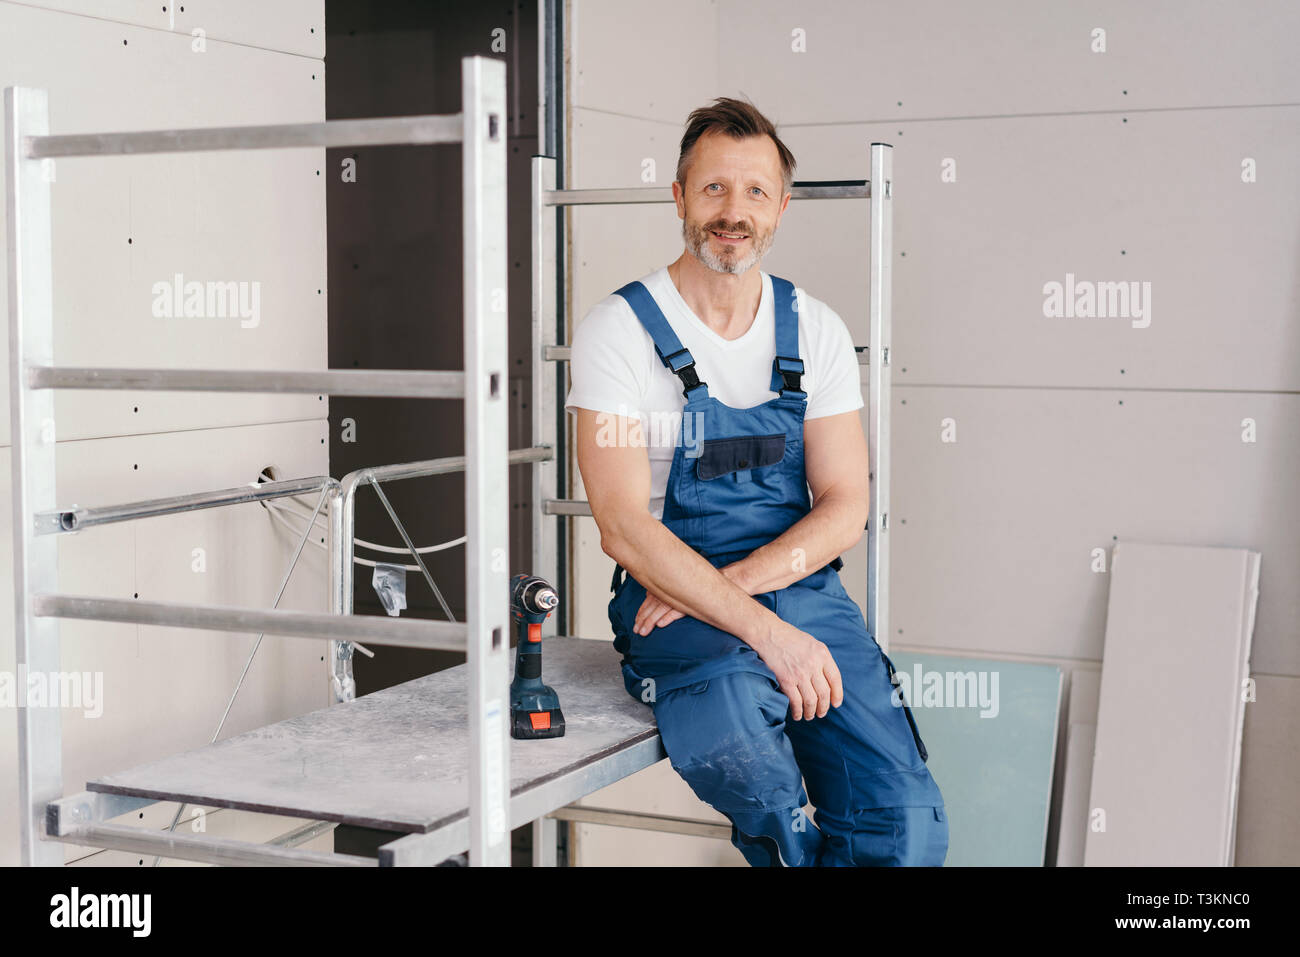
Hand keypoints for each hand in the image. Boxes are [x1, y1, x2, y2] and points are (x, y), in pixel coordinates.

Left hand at [632, 564, 751, 634]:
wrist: (738, 578)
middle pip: (655, 601)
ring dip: (651, 619)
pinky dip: (668, 616)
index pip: (654, 595)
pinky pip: (680, 609)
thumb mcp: (693, 588)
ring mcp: (688, 592)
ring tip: (643, 630)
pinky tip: (660, 624)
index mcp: (677, 581)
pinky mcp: (699, 600)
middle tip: (635, 629)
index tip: (637, 619)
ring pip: (663, 606)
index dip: (644, 608)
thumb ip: (679, 592)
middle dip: (643, 616)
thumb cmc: (716, 584)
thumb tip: (663, 602)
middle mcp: (680, 585)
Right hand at [752, 619, 843, 720]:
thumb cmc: (788, 636)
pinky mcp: (786, 680)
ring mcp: (800, 673)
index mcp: (822, 654)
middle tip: (822, 713)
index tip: (836, 703)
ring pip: (811, 700)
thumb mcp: (811, 642)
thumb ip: (820, 658)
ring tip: (810, 716)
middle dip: (824, 707)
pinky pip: (796, 701)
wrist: (768, 632)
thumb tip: (826, 678)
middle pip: (824, 693)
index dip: (837, 694)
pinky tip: (797, 714)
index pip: (835, 679)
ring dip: (811, 712)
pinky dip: (797, 711)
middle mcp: (813, 665)